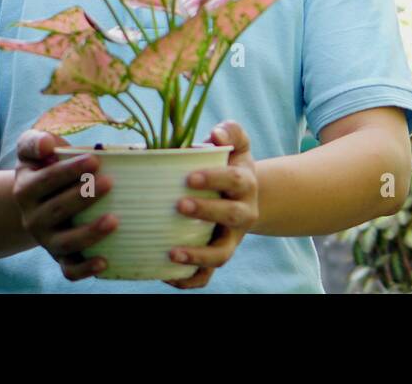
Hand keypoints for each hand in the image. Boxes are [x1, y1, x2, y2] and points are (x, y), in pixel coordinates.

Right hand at [12, 129, 116, 281]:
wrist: (36, 202)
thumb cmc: (43, 168)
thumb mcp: (32, 151)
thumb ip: (35, 141)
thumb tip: (47, 144)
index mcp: (25, 190)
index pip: (46, 180)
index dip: (69, 171)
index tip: (95, 160)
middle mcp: (33, 218)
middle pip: (57, 211)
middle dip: (83, 197)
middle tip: (109, 182)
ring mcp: (47, 240)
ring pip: (65, 243)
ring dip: (89, 233)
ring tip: (114, 220)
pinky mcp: (61, 257)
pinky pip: (69, 269)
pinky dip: (85, 269)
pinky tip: (105, 261)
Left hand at [165, 121, 258, 288]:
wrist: (245, 196)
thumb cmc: (231, 164)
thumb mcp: (238, 145)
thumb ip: (231, 131)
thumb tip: (216, 133)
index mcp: (245, 183)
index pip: (235, 180)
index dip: (215, 178)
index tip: (190, 176)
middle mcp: (244, 213)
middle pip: (232, 215)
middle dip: (207, 211)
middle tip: (179, 205)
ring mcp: (231, 238)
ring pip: (222, 254)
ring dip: (199, 255)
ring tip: (172, 252)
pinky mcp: (218, 255)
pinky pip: (208, 275)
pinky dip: (190, 279)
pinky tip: (166, 275)